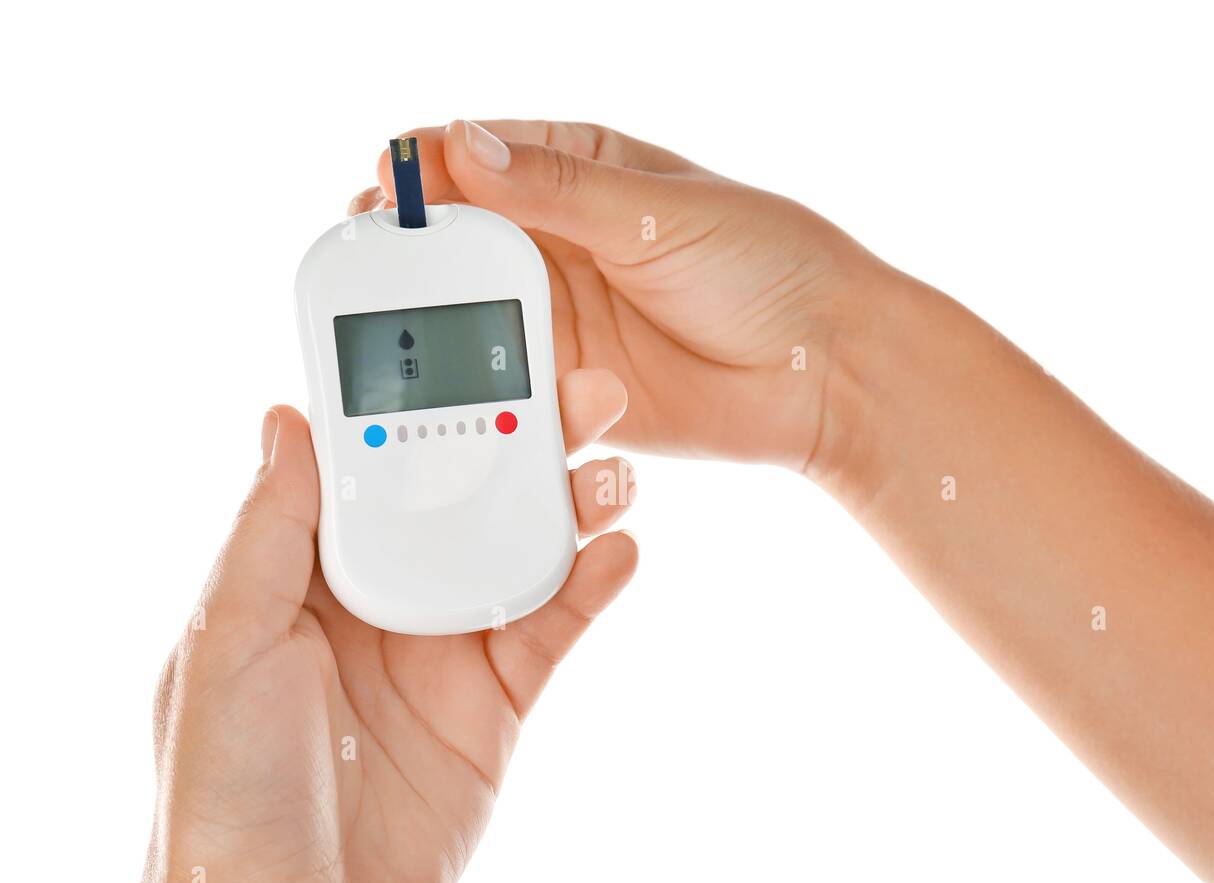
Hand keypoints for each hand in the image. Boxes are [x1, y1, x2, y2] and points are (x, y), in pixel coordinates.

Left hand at [114, 372, 636, 882]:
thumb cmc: (227, 794)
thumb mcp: (225, 644)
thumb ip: (269, 531)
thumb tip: (286, 418)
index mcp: (308, 570)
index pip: (375, 462)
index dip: (420, 401)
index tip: (469, 340)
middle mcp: (384, 595)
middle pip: (466, 493)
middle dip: (522, 436)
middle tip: (580, 385)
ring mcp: (445, 645)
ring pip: (522, 549)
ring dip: (570, 503)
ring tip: (614, 470)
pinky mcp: (496, 700)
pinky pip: (553, 627)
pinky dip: (591, 584)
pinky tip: (618, 548)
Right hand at [351, 120, 890, 472]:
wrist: (825, 372)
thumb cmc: (766, 265)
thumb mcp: (659, 211)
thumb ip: (558, 188)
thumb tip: (461, 147)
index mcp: (583, 174)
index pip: (481, 159)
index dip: (427, 169)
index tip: (386, 182)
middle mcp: (563, 245)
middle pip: (461, 241)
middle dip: (415, 250)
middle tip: (375, 259)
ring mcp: (566, 320)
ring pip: (474, 315)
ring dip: (440, 322)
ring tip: (398, 326)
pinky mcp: (575, 390)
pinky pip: (511, 387)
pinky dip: (483, 389)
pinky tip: (456, 391)